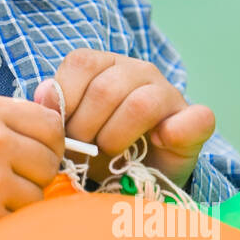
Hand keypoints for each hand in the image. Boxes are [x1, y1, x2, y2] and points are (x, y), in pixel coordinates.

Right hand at [0, 93, 65, 239]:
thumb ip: (10, 113)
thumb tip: (58, 111)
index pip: (51, 125)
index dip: (47, 141)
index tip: (33, 150)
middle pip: (49, 162)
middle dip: (33, 172)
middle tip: (5, 175)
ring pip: (37, 196)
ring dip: (19, 199)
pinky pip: (19, 222)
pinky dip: (5, 221)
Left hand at [32, 48, 215, 189]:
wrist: (137, 177)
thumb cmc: (98, 147)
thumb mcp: (69, 128)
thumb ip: (54, 110)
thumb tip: (43, 96)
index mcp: (105, 64)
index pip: (80, 63)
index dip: (65, 100)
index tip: (62, 129)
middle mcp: (138, 70)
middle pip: (105, 90)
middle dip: (86, 129)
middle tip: (85, 149)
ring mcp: (169, 92)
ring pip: (140, 105)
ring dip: (117, 138)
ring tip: (112, 154)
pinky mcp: (195, 119)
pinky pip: (195, 118)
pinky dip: (176, 133)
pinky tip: (159, 144)